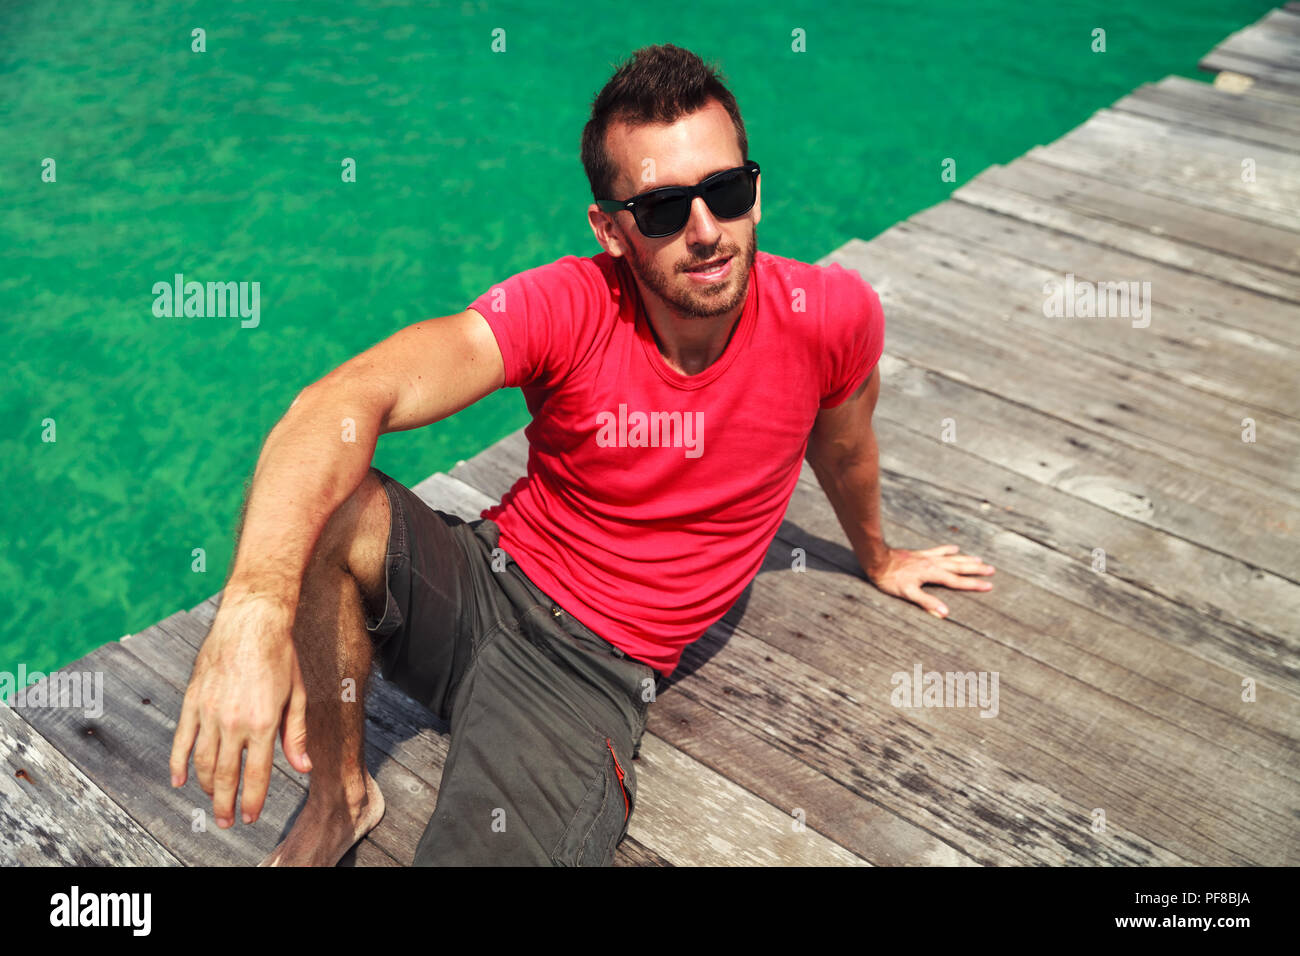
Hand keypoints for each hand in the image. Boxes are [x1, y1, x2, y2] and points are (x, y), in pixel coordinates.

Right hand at [169, 594, 311, 827]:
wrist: (251, 621)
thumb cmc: (280, 656)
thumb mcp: (297, 696)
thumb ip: (296, 735)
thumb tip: (302, 768)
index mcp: (263, 724)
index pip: (255, 776)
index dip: (252, 801)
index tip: (249, 817)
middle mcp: (234, 723)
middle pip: (226, 777)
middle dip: (226, 804)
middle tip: (227, 822)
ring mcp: (209, 713)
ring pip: (203, 763)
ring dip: (207, 787)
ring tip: (213, 801)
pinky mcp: (192, 702)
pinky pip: (181, 741)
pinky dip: (178, 764)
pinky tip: (179, 780)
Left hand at [865, 544, 993, 617]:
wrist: (878, 560)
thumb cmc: (891, 579)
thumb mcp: (908, 594)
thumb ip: (926, 602)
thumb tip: (945, 613)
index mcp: (933, 574)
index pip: (958, 581)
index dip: (973, 584)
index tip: (989, 586)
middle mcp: (934, 564)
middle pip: (960, 567)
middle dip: (976, 569)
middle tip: (992, 570)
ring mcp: (928, 558)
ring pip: (952, 558)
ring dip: (967, 559)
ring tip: (981, 559)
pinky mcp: (921, 554)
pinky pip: (938, 550)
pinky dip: (948, 549)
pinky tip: (955, 548)